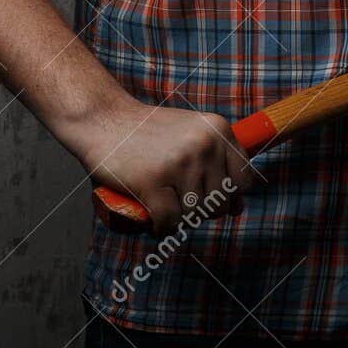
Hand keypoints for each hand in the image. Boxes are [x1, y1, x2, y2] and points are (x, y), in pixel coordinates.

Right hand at [71, 97, 255, 237]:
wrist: (103, 119)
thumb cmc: (148, 132)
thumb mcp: (191, 133)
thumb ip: (217, 161)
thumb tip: (238, 209)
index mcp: (218, 130)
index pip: (244, 180)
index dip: (228, 195)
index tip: (206, 194)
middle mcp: (204, 144)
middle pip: (219, 204)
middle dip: (200, 210)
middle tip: (177, 199)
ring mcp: (179, 163)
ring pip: (194, 216)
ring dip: (178, 219)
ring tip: (162, 204)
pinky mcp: (153, 181)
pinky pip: (169, 223)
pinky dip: (160, 229)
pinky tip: (152, 221)